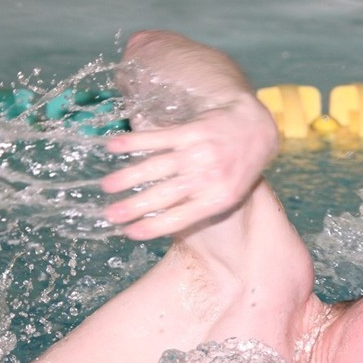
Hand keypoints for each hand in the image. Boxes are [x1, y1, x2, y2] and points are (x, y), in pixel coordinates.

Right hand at [101, 95, 278, 240]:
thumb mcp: (228, 194)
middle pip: (164, 195)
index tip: (129, 233)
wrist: (255, 129)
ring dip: (128, 177)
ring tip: (107, 186)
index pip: (180, 218)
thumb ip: (200, 206)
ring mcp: (199, 153)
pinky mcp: (193, 130)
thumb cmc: (238, 168)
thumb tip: (161, 221)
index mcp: (218, 200)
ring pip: (157, 167)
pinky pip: (159, 138)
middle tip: (109, 215)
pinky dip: (134, 142)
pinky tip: (113, 147)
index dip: (153, 227)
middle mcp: (208, 178)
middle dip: (134, 207)